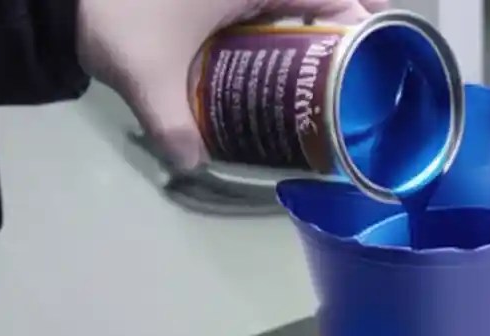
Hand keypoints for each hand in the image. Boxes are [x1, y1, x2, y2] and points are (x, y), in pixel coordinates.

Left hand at [78, 0, 389, 169]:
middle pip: (316, 5)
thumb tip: (191, 164)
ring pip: (287, 10)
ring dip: (301, 44)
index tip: (375, 64)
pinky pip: (259, 14)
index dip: (365, 23)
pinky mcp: (211, 1)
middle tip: (343, 94)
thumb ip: (170, 123)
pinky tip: (267, 79)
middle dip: (335, 44)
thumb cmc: (115, 15)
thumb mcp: (147, 73)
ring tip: (313, 95)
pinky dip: (269, 38)